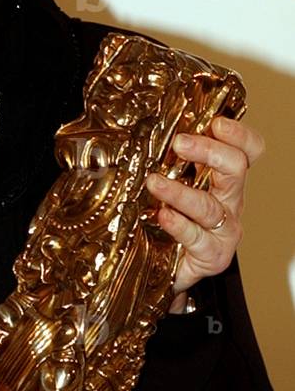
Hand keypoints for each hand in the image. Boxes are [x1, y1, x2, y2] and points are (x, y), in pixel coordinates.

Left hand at [145, 115, 264, 304]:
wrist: (166, 267)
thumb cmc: (168, 218)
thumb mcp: (171, 183)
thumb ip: (168, 160)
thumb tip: (143, 128)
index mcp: (223, 178)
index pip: (246, 151)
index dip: (239, 135)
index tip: (216, 123)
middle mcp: (229, 201)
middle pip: (235, 170)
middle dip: (209, 152)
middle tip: (179, 143)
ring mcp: (224, 229)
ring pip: (210, 206)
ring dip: (180, 192)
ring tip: (154, 182)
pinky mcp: (212, 255)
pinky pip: (197, 238)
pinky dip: (179, 225)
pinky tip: (163, 216)